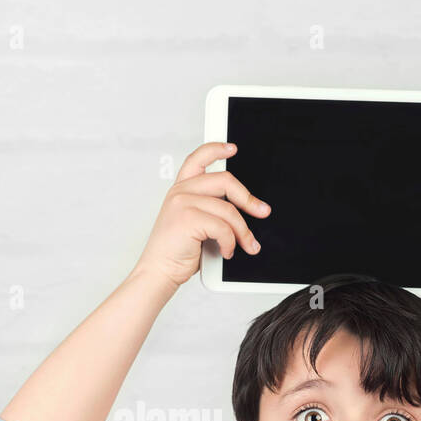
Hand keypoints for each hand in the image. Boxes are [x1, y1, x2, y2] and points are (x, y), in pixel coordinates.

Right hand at [130, 141, 270, 288]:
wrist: (158, 271)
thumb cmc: (176, 251)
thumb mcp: (193, 223)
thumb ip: (211, 209)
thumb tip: (243, 209)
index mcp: (181, 189)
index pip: (198, 158)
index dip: (216, 149)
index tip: (232, 148)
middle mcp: (181, 192)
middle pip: (226, 181)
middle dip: (249, 199)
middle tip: (262, 212)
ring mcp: (183, 203)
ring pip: (229, 210)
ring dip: (243, 232)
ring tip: (246, 245)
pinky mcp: (188, 218)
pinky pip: (224, 227)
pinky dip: (230, 243)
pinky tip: (227, 251)